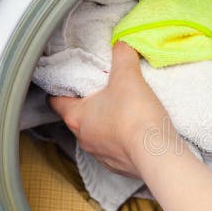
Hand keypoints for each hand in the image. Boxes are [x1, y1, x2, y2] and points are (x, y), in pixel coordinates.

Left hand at [49, 42, 172, 176]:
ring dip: (106, 125)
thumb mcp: (128, 76)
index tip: (69, 83)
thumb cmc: (135, 116)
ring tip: (123, 112)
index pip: (55, 102)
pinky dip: (122, 141)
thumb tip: (121, 43)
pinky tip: (136, 132)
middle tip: (104, 92)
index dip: (60, 90)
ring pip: (97, 136)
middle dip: (89, 106)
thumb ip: (122, 55)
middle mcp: (84, 138)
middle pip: (78, 119)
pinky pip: (116, 151)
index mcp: (77, 117)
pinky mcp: (119, 167)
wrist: (156, 154)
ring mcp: (101, 155)